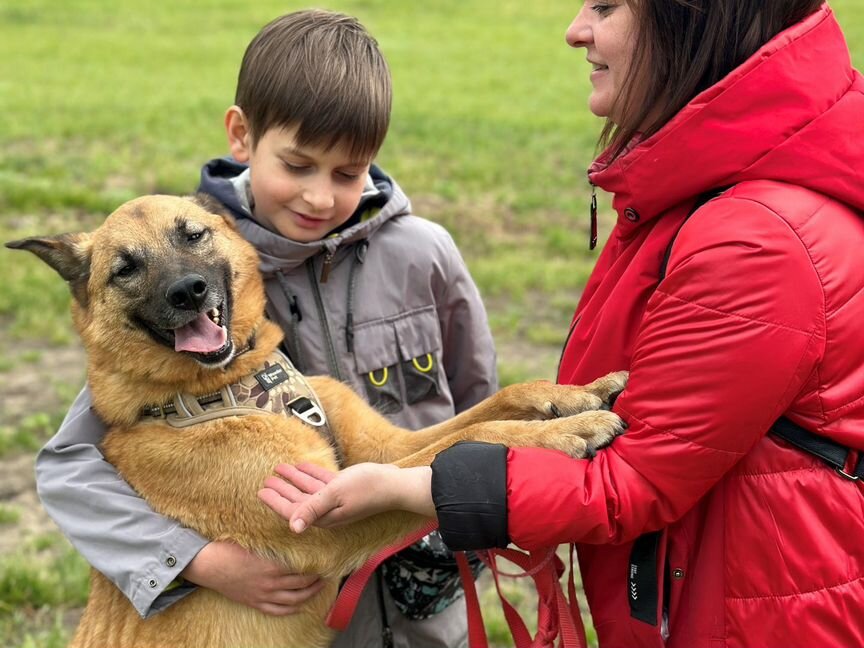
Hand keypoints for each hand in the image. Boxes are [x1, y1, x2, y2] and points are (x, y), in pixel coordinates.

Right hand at [181, 540, 324, 614]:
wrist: (208, 564)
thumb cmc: (231, 547)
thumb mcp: (256, 539)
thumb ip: (275, 540)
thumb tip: (293, 531)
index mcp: (273, 565)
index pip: (303, 567)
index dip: (317, 565)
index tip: (327, 559)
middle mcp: (271, 583)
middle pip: (303, 585)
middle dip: (318, 579)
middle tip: (328, 573)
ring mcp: (263, 595)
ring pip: (294, 600)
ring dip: (310, 594)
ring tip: (320, 587)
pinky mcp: (255, 602)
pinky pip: (278, 611)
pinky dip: (292, 610)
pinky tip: (301, 606)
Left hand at [258, 462, 434, 532]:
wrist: (394, 484)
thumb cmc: (366, 488)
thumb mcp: (335, 495)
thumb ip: (312, 509)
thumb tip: (292, 528)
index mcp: (323, 515)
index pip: (292, 510)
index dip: (275, 501)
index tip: (260, 491)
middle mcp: (327, 510)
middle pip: (298, 500)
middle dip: (281, 490)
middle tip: (265, 480)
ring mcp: (335, 500)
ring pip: (308, 489)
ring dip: (294, 480)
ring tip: (279, 468)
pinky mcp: (344, 489)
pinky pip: (321, 482)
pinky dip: (310, 474)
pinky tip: (302, 465)